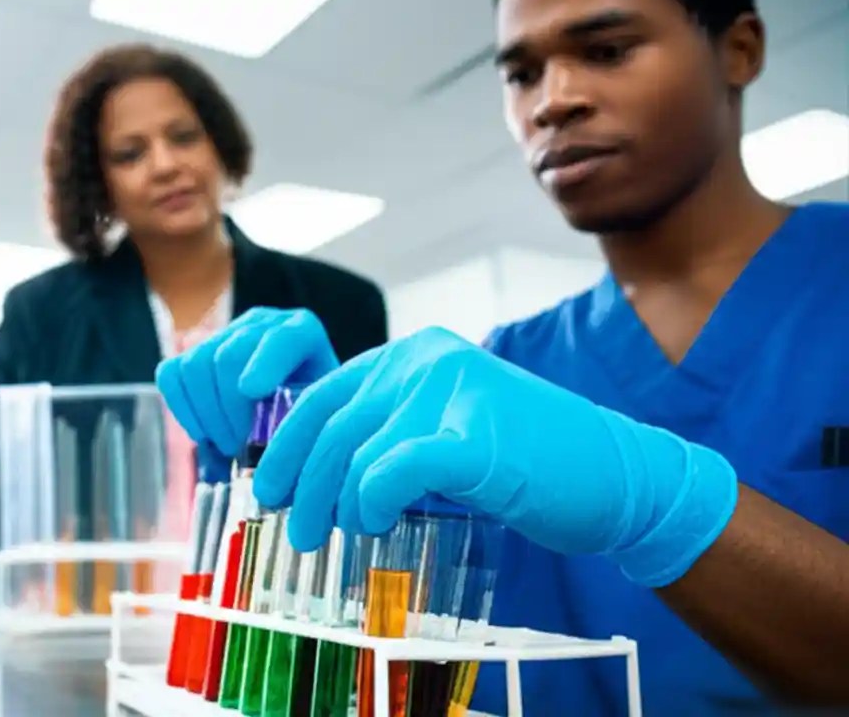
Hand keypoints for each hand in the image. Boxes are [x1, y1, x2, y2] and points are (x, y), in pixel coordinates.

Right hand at [155, 308, 338, 459]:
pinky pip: (171, 374)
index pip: (282, 338)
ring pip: (196, 365)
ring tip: (228, 444)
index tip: (253, 391)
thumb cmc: (312, 419)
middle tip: (240, 447)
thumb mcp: (320, 422)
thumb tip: (279, 473)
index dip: (265, 361)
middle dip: (230, 410)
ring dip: (207, 415)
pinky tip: (203, 432)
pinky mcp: (195, 351)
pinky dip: (182, 408)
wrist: (292, 410)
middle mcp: (261, 324)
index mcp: (301, 332)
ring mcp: (225, 334)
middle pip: (227, 356)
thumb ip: (305, 432)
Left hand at [256, 327, 738, 587]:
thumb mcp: (445, 426)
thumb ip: (392, 431)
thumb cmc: (526, 461)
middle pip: (332, 428)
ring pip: (355, 454)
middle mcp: (425, 361)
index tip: (274, 490)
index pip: (325, 396)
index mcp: (414, 355)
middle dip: (305, 486)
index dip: (290, 447)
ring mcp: (450, 393)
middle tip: (298, 533)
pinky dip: (373, 502)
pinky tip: (376, 522)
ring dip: (338, 504)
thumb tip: (323, 476)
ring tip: (343, 534)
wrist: (614, 475)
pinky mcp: (472, 439)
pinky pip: (392, 473)